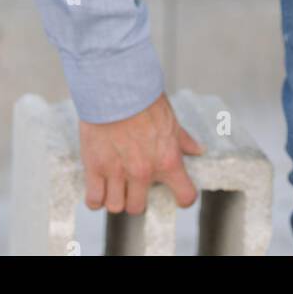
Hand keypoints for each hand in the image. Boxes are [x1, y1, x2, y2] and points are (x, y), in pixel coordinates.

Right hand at [79, 91, 205, 215]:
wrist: (115, 85)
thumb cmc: (144, 99)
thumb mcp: (170, 119)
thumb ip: (182, 139)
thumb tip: (198, 150)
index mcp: (168, 160)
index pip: (185, 196)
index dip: (183, 197)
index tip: (177, 194)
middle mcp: (143, 172)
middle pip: (138, 208)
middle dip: (135, 198)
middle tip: (132, 183)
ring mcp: (118, 172)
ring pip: (115, 206)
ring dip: (114, 197)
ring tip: (113, 184)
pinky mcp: (95, 167)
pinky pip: (95, 200)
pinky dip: (96, 197)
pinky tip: (98, 186)